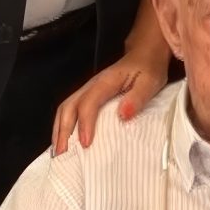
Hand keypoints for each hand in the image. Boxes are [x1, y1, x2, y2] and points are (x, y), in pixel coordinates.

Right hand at [53, 36, 169, 152]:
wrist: (144, 55)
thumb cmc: (148, 69)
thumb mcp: (150, 82)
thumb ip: (137, 98)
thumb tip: (123, 115)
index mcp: (105, 82)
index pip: (89, 103)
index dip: (85, 124)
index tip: (86, 144)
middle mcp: (91, 86)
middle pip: (68, 107)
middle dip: (63, 131)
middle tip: (63, 155)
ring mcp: (87, 91)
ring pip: (65, 109)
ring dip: (59, 130)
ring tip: (59, 152)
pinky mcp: (88, 97)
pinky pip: (70, 111)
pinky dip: (63, 127)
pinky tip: (65, 142)